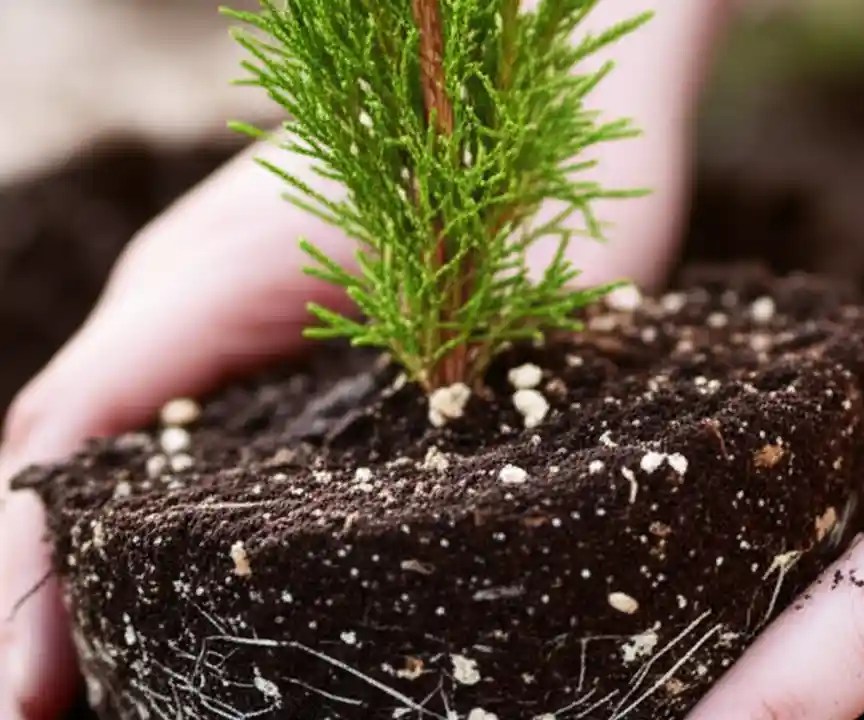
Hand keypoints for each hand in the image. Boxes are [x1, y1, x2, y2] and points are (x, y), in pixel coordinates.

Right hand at [0, 3, 716, 715]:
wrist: (549, 73)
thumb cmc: (539, 176)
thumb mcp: (499, 302)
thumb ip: (422, 394)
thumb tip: (365, 537)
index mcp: (217, 276)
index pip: (74, 434)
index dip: (32, 574)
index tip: (25, 694)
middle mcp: (187, 285)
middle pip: (68, 448)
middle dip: (42, 585)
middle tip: (52, 711)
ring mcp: (211, 295)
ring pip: (110, 434)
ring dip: (86, 550)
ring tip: (100, 675)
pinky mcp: (252, 310)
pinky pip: (168, 414)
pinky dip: (148, 502)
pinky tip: (172, 576)